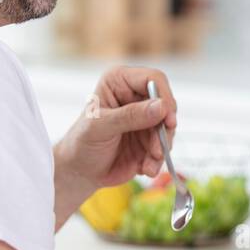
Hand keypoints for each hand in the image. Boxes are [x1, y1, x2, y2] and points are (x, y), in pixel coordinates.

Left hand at [54, 66, 176, 203]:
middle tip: (157, 150)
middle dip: (164, 130)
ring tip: (149, 163)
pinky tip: (146, 168)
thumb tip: (161, 107)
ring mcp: (145, 118)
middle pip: (166, 105)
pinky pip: (165, 145)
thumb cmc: (82, 142)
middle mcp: (136, 97)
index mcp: (120, 82)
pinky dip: (158, 159)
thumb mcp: (101, 126)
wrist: (80, 170)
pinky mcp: (150, 137)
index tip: (167, 120)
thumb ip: (130, 115)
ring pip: (168, 128)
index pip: (153, 79)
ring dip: (161, 147)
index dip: (164, 98)